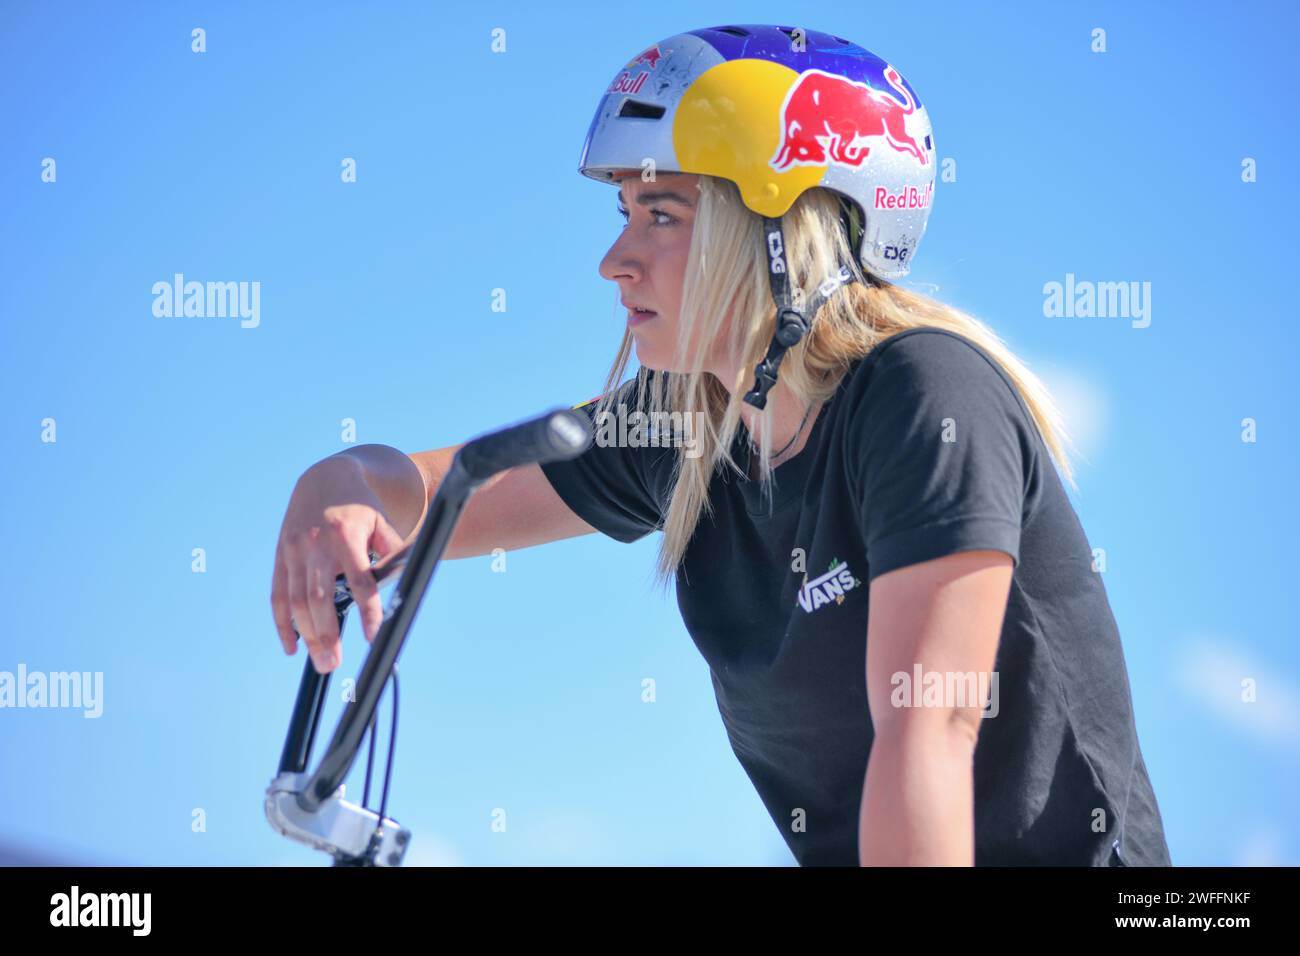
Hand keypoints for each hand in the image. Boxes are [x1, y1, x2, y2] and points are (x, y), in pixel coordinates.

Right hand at [270, 456, 405, 672]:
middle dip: (326, 634)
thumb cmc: (360, 505)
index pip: (360, 580)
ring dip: (307, 635)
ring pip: (297, 601)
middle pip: (319, 598)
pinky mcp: (281, 557)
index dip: (367, 610)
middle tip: (334, 664)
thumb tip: (405, 584)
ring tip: (321, 662)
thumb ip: (393, 552)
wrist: (324, 478)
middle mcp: (316, 545)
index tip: (374, 636)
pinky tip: (291, 646)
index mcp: (345, 535)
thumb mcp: (382, 522)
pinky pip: (278, 595)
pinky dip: (282, 623)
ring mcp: (294, 552)